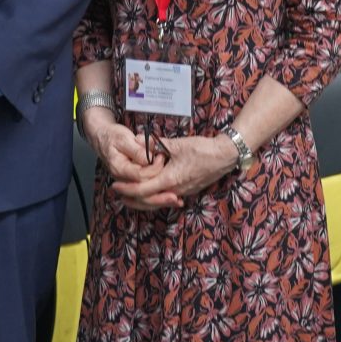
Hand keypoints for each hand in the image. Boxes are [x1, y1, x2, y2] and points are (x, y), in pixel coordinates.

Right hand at [84, 114, 160, 184]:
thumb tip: (150, 160)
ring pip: (146, 180)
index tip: (160, 156)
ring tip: (155, 154)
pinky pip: (144, 176)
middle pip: (145, 181)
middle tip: (161, 155)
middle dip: (156, 168)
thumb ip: (137, 150)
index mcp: (119, 168)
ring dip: (154, 168)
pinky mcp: (130, 175)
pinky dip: (151, 168)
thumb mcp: (124, 138)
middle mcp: (121, 177)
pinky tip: (152, 157)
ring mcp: (126, 178)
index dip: (154, 167)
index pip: (141, 176)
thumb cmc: (111, 136)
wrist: (102, 136)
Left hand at [109, 133, 237, 210]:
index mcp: (170, 179)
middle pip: (148, 201)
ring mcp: (183, 191)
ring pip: (158, 201)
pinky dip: (155, 197)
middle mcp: (175, 189)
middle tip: (118, 193)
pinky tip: (151, 192)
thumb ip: (156, 143)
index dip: (127, 189)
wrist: (225, 156)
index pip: (143, 190)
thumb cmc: (203, 149)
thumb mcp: (177, 144)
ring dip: (142, 199)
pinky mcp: (188, 189)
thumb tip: (138, 140)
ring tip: (130, 195)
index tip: (115, 185)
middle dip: (131, 198)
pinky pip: (167, 197)